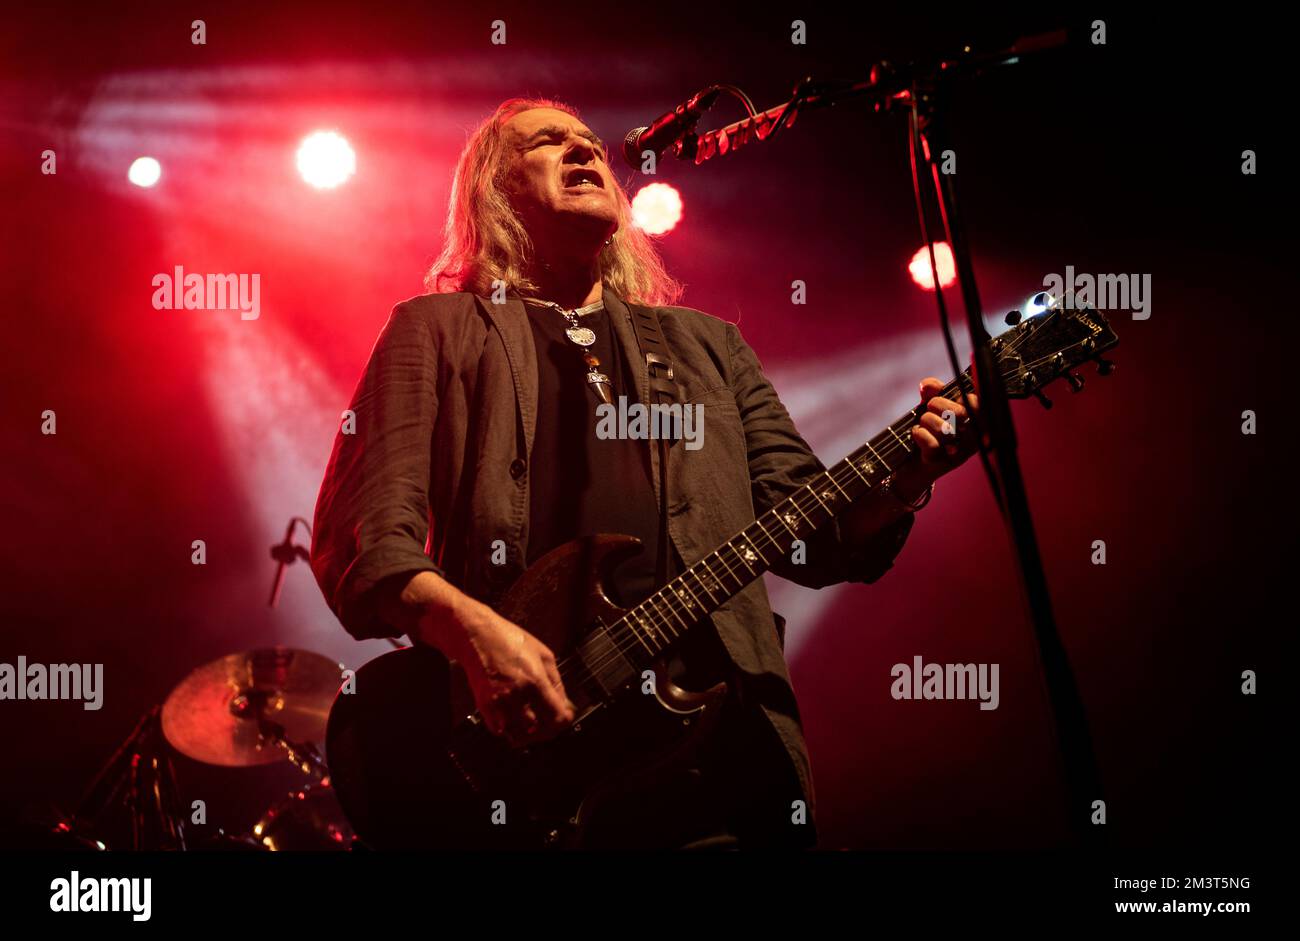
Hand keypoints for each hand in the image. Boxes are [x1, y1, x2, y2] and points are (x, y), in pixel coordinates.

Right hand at [427, 597, 576, 747]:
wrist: (476, 636)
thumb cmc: (508, 639)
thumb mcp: (544, 654)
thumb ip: (556, 682)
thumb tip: (565, 704)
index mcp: (535, 681)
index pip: (557, 717)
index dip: (565, 719)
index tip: (565, 716)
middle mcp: (517, 695)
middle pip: (540, 731)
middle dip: (549, 729)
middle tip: (550, 721)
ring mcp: (499, 703)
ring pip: (519, 736)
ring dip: (528, 733)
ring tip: (533, 723)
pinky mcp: (484, 707)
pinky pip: (500, 731)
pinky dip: (509, 730)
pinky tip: (514, 719)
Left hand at [894, 376, 982, 497]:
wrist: (913, 465)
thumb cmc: (928, 431)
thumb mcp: (932, 407)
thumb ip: (933, 392)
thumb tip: (927, 385)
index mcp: (977, 422)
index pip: (979, 403)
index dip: (961, 396)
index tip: (951, 397)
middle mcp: (973, 439)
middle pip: (959, 413)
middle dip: (937, 404)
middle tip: (929, 408)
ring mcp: (959, 454)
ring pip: (944, 429)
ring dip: (926, 421)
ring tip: (922, 424)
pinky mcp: (942, 464)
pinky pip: (932, 444)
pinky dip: (919, 434)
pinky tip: (917, 434)